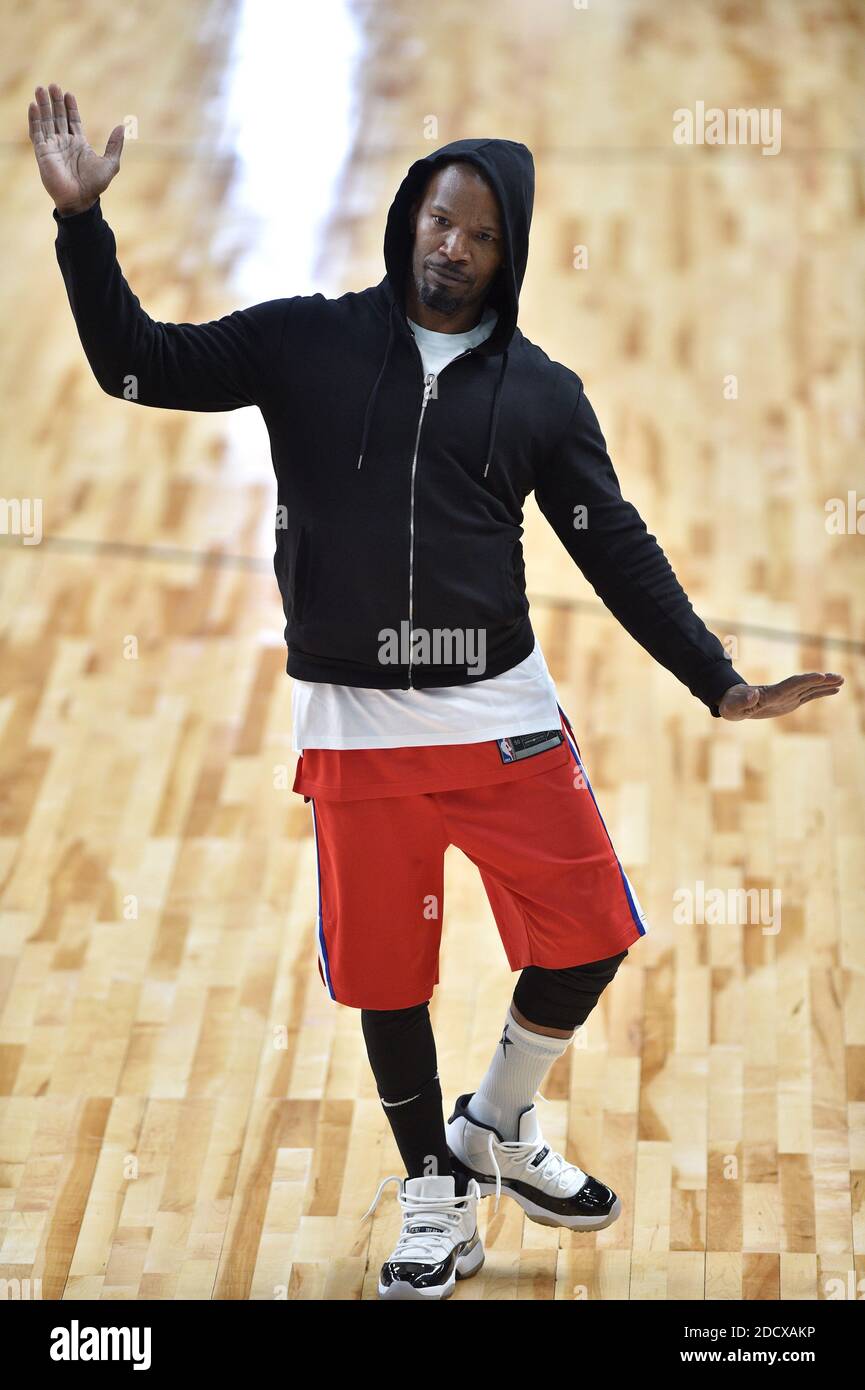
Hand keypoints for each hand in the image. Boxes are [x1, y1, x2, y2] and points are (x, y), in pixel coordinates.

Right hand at [28, 82, 123, 214]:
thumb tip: (122, 126)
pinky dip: (34, 119)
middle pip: (58, 117)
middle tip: (52, 85)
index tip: (68, 93)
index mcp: (78, 143)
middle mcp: (64, 143)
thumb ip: (115, 145)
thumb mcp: (111, 163)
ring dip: (43, 105)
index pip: (72, 120)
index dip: (70, 106)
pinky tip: (34, 106)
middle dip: (55, 101)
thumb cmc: (95, 185)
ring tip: (41, 88)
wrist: (80, 200)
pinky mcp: (43, 152)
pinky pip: (36, 132)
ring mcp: (52, 147)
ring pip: (46, 121)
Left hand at [719, 671, 843, 719]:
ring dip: (825, 684)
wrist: (734, 701)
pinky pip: (808, 695)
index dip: (805, 680)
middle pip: (804, 683)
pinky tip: (835, 689)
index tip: (820, 676)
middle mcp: (782, 692)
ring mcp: (787, 696)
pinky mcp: (790, 701)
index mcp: (770, 693)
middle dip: (821, 680)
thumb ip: (743, 701)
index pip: (791, 685)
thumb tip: (754, 695)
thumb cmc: (732, 704)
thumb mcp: (733, 706)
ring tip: (842, 680)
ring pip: (809, 688)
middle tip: (839, 677)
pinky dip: (821, 692)